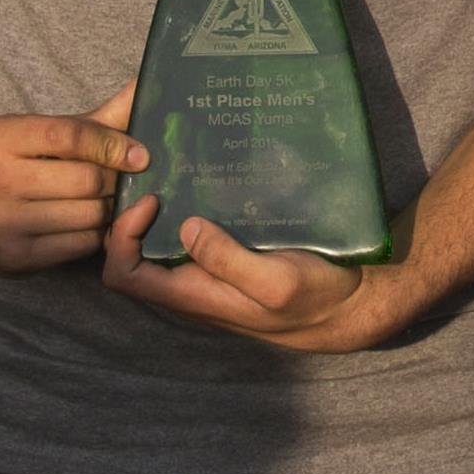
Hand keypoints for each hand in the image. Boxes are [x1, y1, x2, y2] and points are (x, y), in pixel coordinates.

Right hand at [0, 85, 142, 273]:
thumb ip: (94, 119)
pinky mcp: (15, 257)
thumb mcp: (39, 130)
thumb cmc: (10, 159)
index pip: (68, 136)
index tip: (139, 154)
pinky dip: (94, 233)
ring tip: (104, 199)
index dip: (111, 144)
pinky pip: (79, 245)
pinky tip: (88, 222)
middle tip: (120, 178)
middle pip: (85, 180)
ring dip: (108, 207)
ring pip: (88, 215)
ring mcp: (2, 223)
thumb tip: (148, 85)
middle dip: (112, 179)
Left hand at [101, 196, 399, 351]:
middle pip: (135, 255)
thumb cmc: (317, 298)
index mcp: (194, 295)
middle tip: (155, 172)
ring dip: (162, 208)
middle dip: (135, 215)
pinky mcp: (230, 258)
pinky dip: (191, 207)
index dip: (122, 237)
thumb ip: (229, 260)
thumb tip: (184, 228)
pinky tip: (209, 178)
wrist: (351, 306)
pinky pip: (194, 235)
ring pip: (162, 243)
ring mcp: (210, 272)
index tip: (151, 199)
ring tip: (177, 167)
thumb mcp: (277, 283)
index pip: (125, 275)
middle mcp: (193, 285)